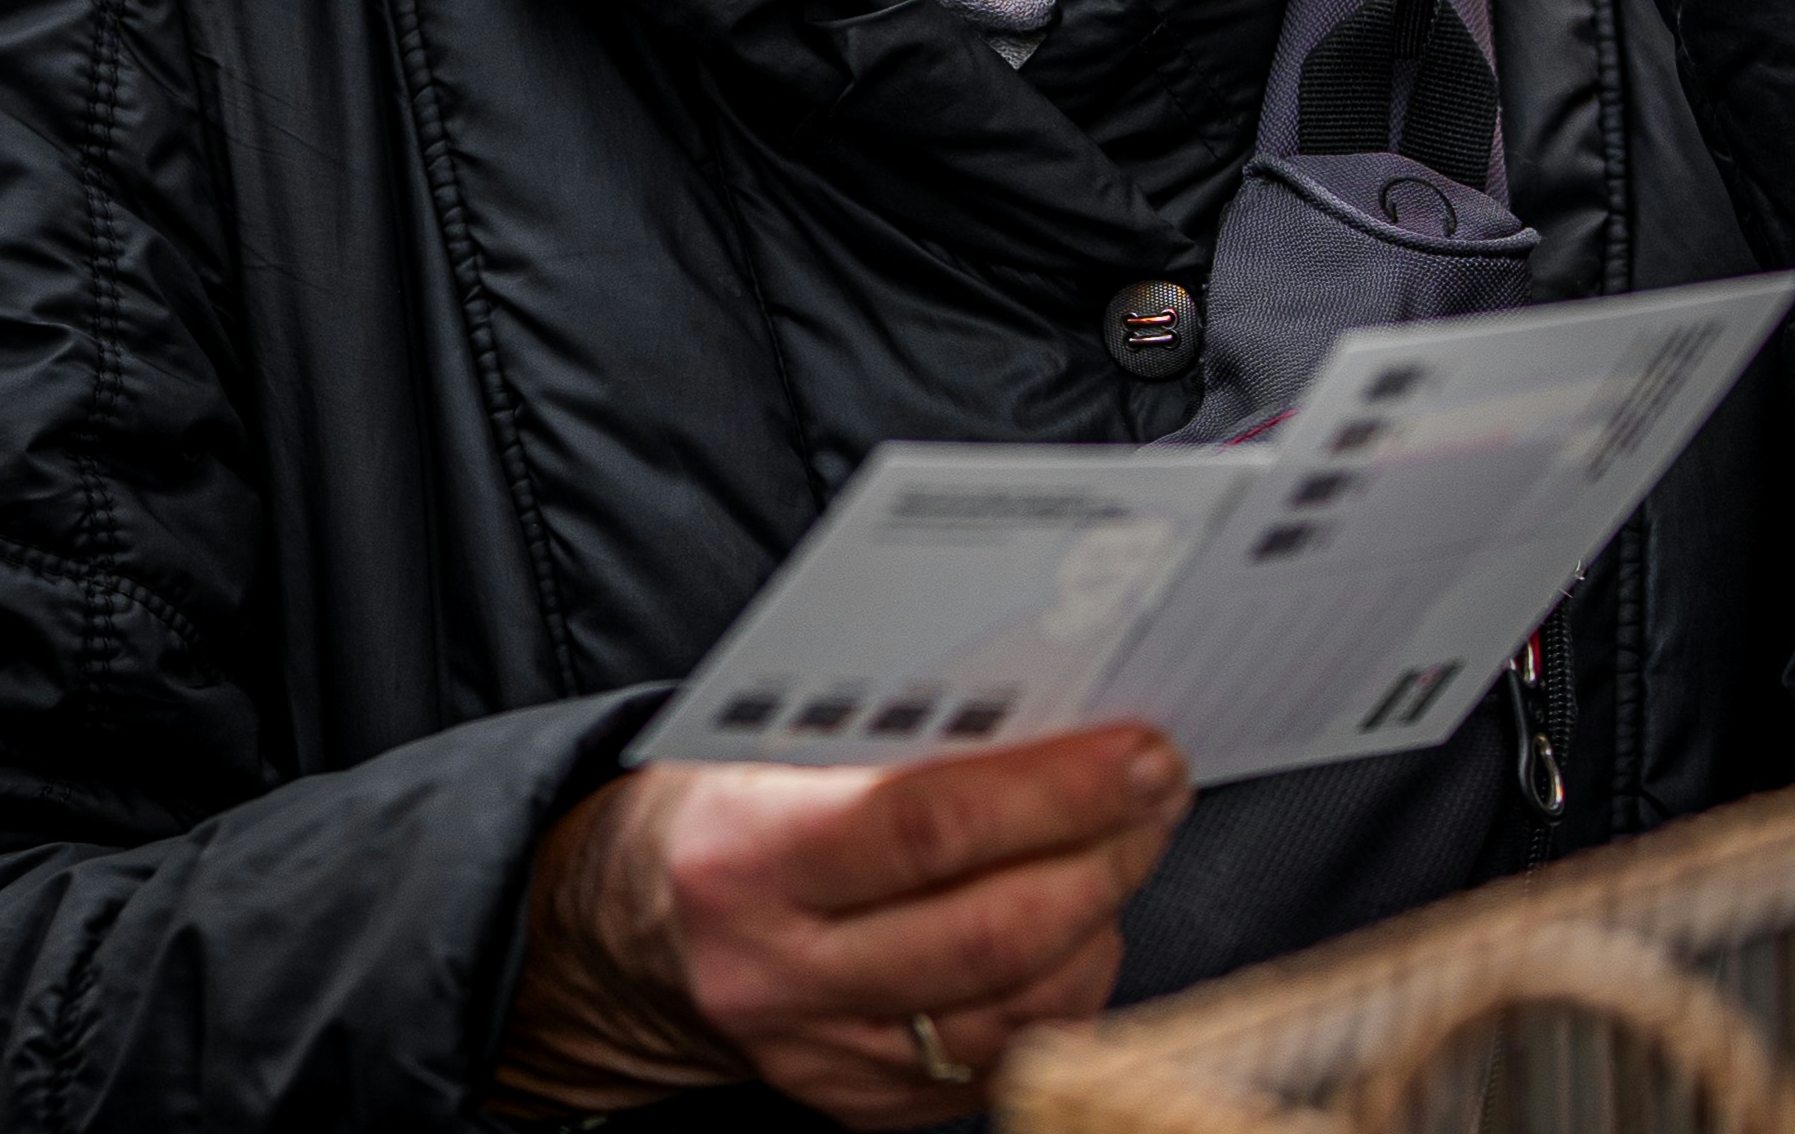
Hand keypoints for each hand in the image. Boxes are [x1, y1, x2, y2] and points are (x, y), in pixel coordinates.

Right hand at [492, 723, 1191, 1126]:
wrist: (632, 929)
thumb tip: (1050, 702)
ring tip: (1129, 840)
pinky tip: (1079, 921)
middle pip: (990, 932)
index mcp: (750, 855)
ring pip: (1015, 1007)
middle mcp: (781, 973)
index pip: (927, 826)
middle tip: (1161, 787)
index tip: (1137, 750)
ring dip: (1101, 918)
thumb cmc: (724, 803)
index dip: (1051, 790)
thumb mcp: (771, 744)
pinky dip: (1066, 988)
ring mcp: (824, 1056)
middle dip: (1104, 853)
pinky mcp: (862, 1106)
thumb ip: (891, 735)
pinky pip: (1003, 1060)